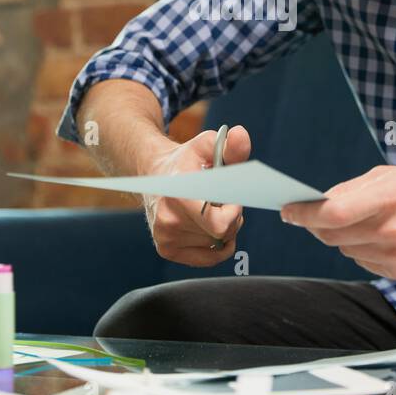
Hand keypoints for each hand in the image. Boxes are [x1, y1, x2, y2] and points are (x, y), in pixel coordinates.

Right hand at [139, 125, 251, 266]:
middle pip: (222, 234)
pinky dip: (217, 247)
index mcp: (179, 194)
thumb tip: (241, 135)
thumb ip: (230, 145)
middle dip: (231, 218)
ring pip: (215, 245)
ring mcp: (165, 237)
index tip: (232, 199)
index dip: (234, 214)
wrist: (154, 175)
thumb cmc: (186, 161)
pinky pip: (207, 259)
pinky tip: (213, 229)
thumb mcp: (206, 146)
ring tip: (211, 210)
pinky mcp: (166, 250)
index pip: (219, 224)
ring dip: (222, 231)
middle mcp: (167, 219)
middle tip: (222, 201)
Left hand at [279, 165, 395, 280]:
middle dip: (317, 226)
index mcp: (387, 200)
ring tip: (364, 222)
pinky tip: (382, 237)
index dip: (303, 214)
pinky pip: (365, 263)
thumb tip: (319, 203)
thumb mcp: (390, 175)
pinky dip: (363, 250)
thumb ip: (351, 189)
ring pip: (346, 251)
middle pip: (332, 237)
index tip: (288, 211)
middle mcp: (392, 232)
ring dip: (343, 238)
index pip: (331, 215)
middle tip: (313, 216)